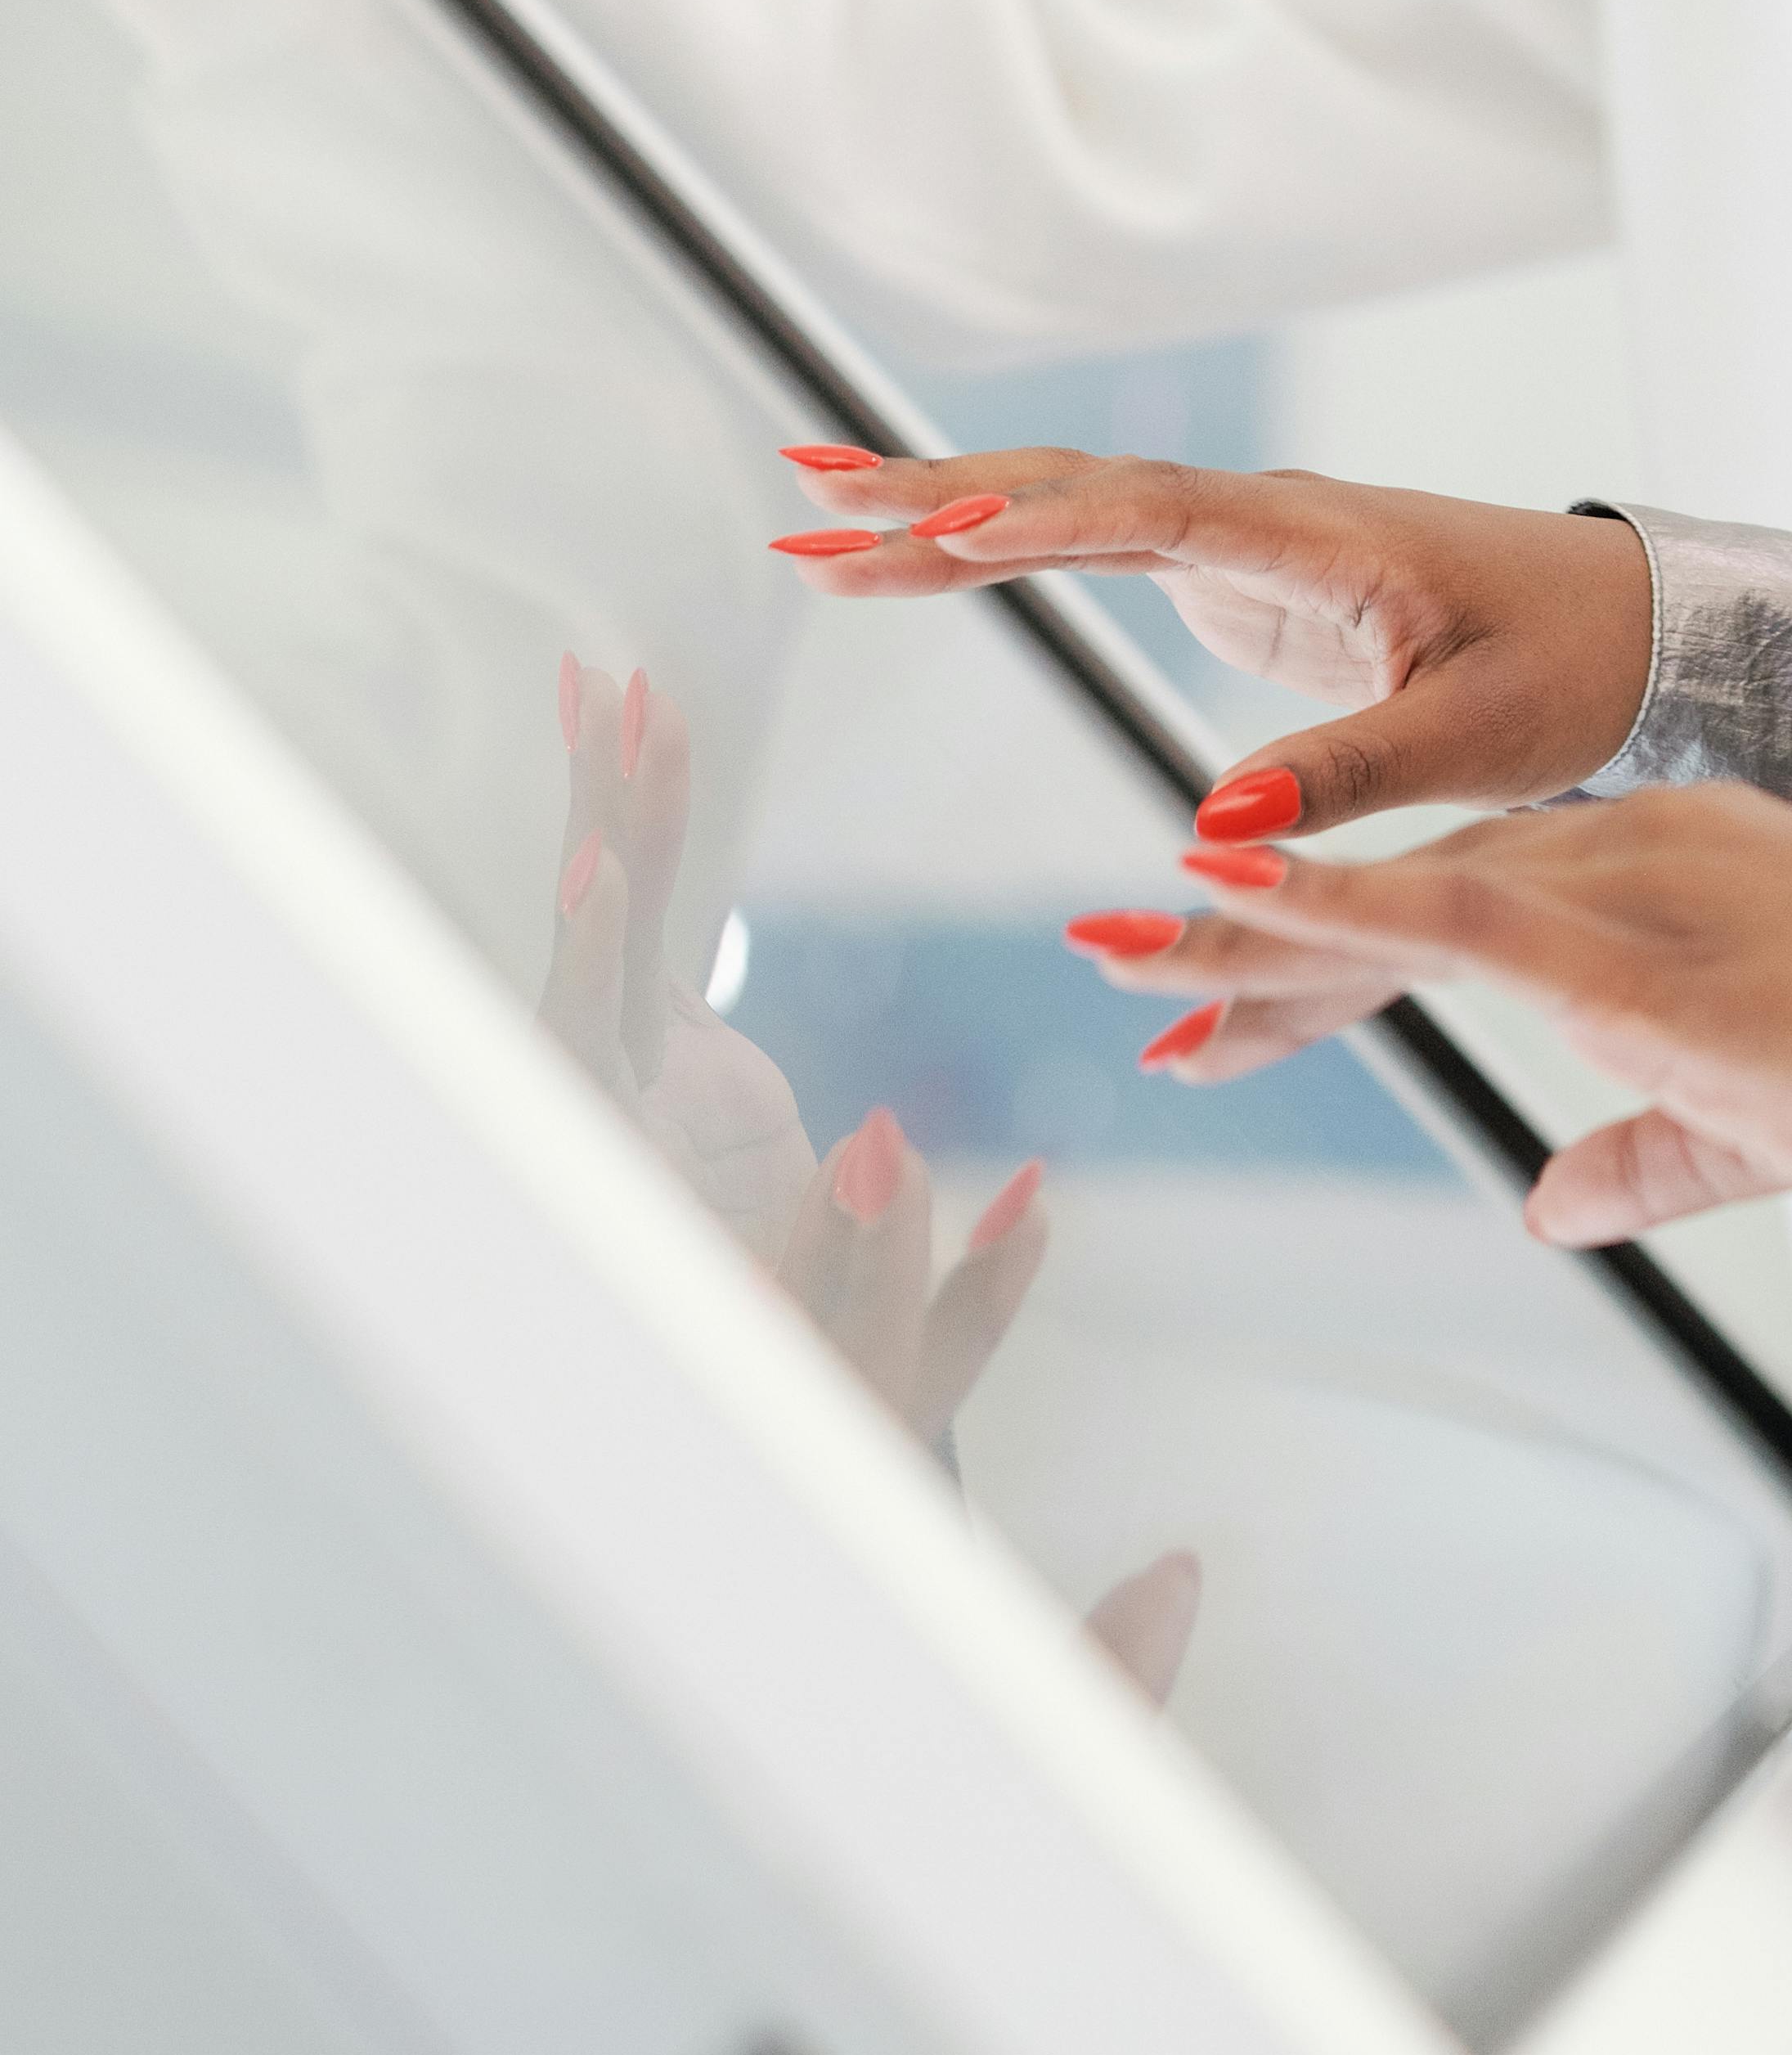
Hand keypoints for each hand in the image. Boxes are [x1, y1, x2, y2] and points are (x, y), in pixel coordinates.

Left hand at [536, 652, 1042, 1443]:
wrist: (765, 1374)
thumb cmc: (807, 1373)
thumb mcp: (861, 1337)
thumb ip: (902, 1264)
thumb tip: (941, 1171)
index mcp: (627, 1176)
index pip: (591, 1051)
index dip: (596, 958)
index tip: (598, 864)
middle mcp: (602, 1109)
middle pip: (588, 948)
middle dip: (604, 824)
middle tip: (608, 710)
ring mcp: (625, 1063)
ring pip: (610, 904)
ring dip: (619, 788)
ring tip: (619, 681)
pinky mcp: (660, 1036)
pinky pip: (649, 895)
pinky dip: (651, 809)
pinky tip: (642, 720)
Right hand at [765, 445, 1656, 841]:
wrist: (1626, 623)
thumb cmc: (1571, 668)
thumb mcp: (1479, 736)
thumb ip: (1353, 771)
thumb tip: (1217, 817)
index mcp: (1326, 540)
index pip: (1165, 514)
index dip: (1054, 518)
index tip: (948, 525)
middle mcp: (1267, 518)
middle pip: (1081, 489)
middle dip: (942, 494)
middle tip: (808, 500)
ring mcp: (1243, 538)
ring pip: (1072, 505)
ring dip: (945, 508)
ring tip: (810, 514)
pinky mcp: (1235, 574)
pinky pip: (1093, 543)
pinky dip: (1001, 543)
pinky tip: (919, 553)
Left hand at [1058, 787, 1791, 1217]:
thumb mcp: (1763, 1131)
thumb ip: (1649, 1155)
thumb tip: (1551, 1202)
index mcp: (1658, 878)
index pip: (1457, 902)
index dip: (1328, 946)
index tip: (1213, 987)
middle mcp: (1627, 852)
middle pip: (1402, 890)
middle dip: (1249, 930)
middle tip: (1106, 944)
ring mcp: (1629, 888)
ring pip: (1401, 896)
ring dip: (1252, 927)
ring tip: (1120, 940)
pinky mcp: (1635, 947)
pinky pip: (1455, 914)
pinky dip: (1338, 904)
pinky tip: (1243, 892)